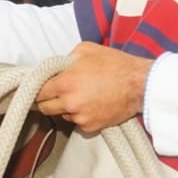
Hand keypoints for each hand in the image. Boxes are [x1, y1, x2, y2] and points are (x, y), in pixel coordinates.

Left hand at [36, 42, 152, 133]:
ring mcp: (80, 117)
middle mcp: (69, 103)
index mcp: (65, 83)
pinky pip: (77, 123)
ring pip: (62, 116)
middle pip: (45, 109)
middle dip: (47, 101)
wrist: (140, 84)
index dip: (38, 89)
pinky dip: (80, 115)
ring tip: (80, 96)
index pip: (38, 92)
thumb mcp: (86, 49)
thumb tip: (56, 67)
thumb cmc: (115, 64)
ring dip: (65, 108)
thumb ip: (65, 58)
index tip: (39, 88)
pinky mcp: (91, 127)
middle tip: (55, 93)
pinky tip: (91, 105)